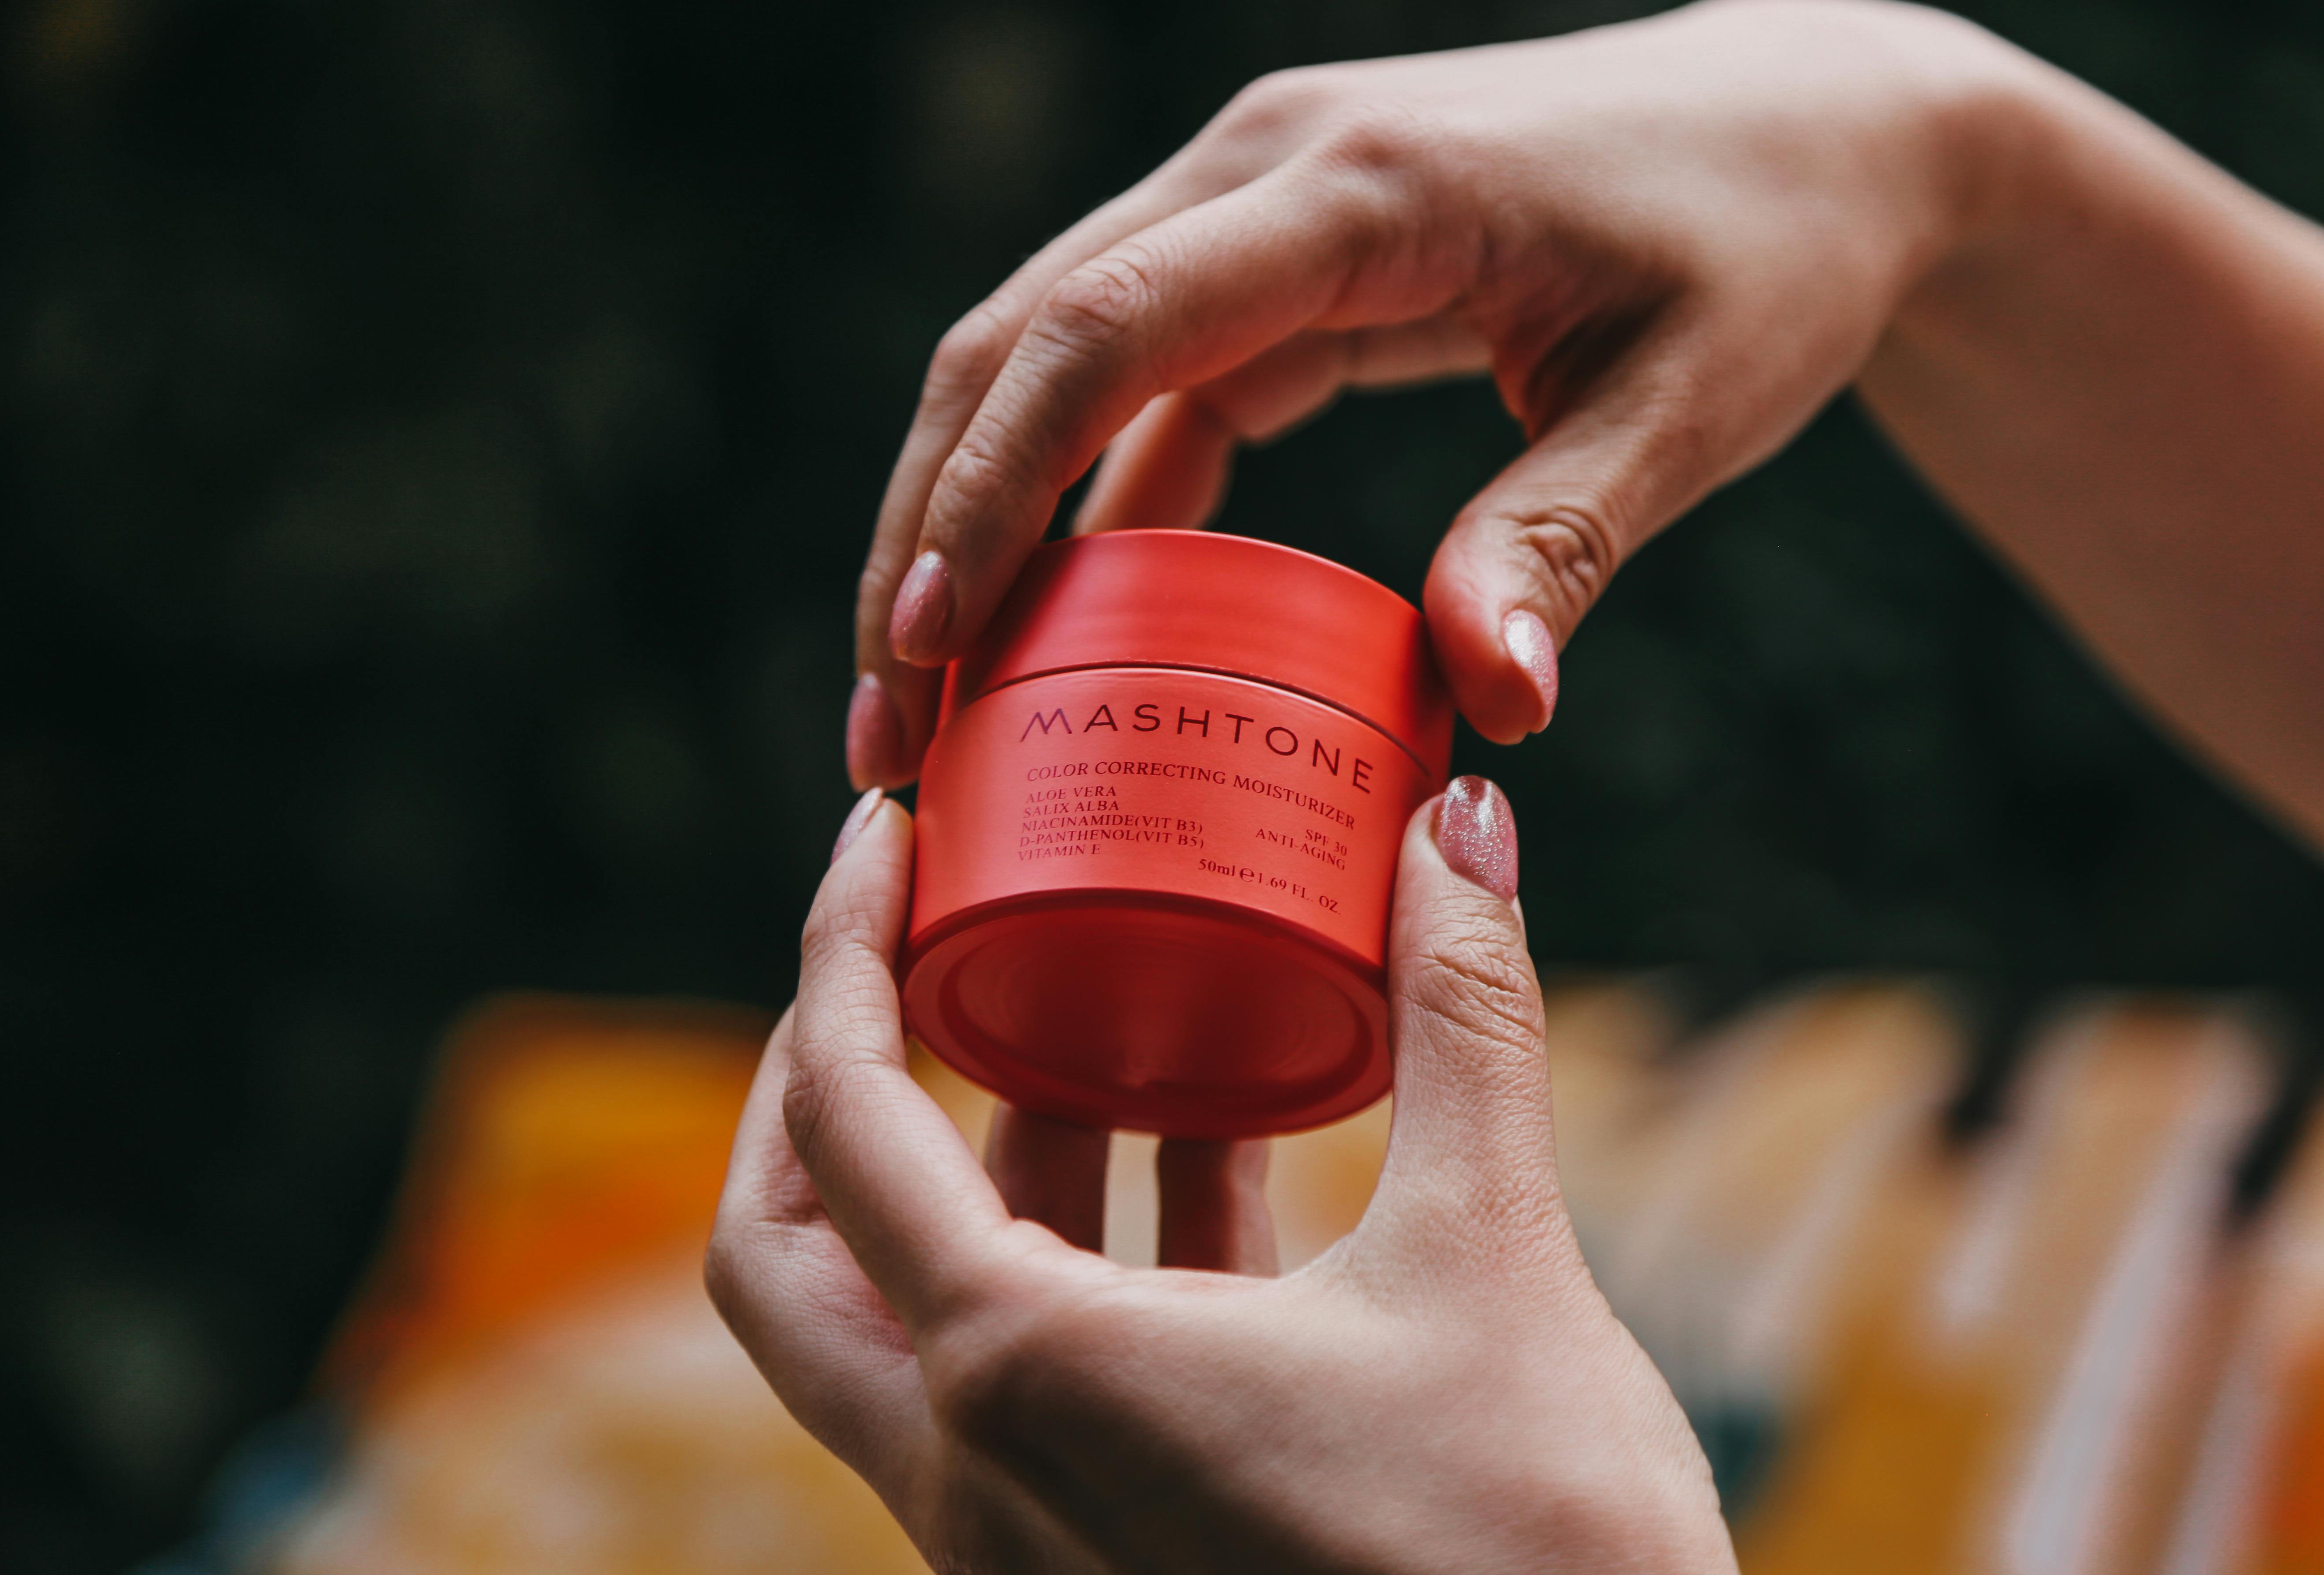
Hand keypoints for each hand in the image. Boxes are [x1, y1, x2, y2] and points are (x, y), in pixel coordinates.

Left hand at [706, 780, 1733, 1572]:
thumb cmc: (1533, 1556)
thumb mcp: (1495, 1257)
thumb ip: (1467, 1020)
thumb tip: (1457, 822)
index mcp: (1021, 1379)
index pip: (843, 1123)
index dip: (838, 956)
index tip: (878, 841)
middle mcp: (976, 1474)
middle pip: (790, 1253)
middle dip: (817, 1089)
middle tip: (898, 954)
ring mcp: (1022, 1539)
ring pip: (908, 1320)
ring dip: (970, 1165)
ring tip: (1078, 1009)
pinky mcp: (1097, 1560)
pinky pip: (1030, 1377)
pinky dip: (1074, 1252)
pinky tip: (1198, 1151)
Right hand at [845, 0, 2025, 787]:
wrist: (1815, 129)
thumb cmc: (1766, 252)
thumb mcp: (1689, 401)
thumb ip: (1563, 542)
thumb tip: (1487, 719)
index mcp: (1359, 190)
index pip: (1106, 327)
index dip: (993, 484)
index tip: (926, 644)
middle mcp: (1272, 166)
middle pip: (1023, 341)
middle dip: (931, 531)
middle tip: (887, 733)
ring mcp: (1264, 199)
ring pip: (1048, 356)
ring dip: (977, 519)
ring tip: (932, 704)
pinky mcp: (1282, 253)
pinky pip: (1136, 377)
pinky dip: (1079, 498)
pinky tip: (1057, 626)